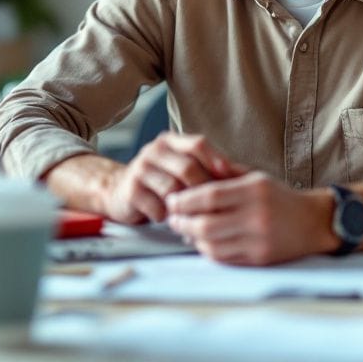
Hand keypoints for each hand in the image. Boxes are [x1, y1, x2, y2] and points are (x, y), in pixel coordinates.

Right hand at [101, 132, 243, 223]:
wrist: (119, 192)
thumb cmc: (162, 181)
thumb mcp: (182, 168)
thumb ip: (208, 168)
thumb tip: (243, 176)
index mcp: (171, 141)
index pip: (198, 144)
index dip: (216, 160)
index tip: (231, 178)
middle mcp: (154, 151)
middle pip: (188, 168)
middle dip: (204, 189)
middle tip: (217, 206)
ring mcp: (140, 169)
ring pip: (173, 189)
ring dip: (186, 206)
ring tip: (194, 216)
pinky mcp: (130, 191)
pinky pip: (157, 207)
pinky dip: (169, 217)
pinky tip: (172, 221)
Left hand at [165, 172, 336, 265]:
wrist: (314, 222)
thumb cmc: (280, 197)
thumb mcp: (256, 177)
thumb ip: (227, 174)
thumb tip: (194, 170)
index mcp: (254, 191)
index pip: (210, 196)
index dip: (185, 200)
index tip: (172, 200)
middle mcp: (256, 216)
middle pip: (206, 224)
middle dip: (182, 222)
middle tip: (171, 218)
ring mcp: (258, 240)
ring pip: (211, 245)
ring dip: (192, 239)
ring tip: (184, 230)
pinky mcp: (259, 259)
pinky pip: (224, 258)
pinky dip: (207, 251)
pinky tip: (202, 242)